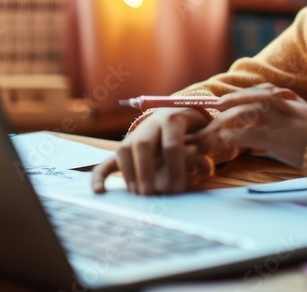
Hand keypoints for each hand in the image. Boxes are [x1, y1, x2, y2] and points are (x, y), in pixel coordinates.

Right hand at [91, 107, 218, 194]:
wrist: (178, 112)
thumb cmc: (195, 128)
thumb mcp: (206, 130)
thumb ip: (207, 143)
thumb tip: (206, 162)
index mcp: (174, 119)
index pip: (172, 143)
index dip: (175, 166)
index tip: (178, 189)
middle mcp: (151, 124)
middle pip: (143, 144)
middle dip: (146, 170)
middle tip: (151, 194)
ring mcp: (135, 135)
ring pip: (125, 149)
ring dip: (128, 172)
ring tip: (138, 194)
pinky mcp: (125, 147)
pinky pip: (109, 159)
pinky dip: (100, 175)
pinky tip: (99, 191)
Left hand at [189, 83, 306, 168]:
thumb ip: (293, 111)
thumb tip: (277, 113)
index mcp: (294, 101)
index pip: (265, 91)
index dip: (245, 94)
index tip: (230, 98)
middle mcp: (286, 107)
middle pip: (253, 98)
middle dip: (232, 100)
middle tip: (215, 105)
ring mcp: (280, 122)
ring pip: (248, 112)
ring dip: (228, 117)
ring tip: (214, 123)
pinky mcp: (276, 139)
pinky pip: (249, 134)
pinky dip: (234, 135)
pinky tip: (224, 139)